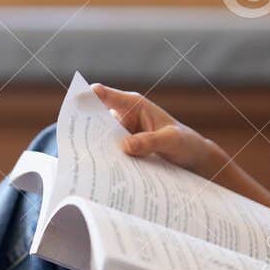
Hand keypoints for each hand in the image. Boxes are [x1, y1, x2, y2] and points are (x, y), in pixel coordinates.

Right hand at [91, 83, 269, 220]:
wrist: (194, 160)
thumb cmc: (186, 143)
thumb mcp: (171, 141)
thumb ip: (149, 142)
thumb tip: (124, 146)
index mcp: (134, 105)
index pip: (105, 95)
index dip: (87, 96)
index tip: (74, 102)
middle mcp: (124, 117)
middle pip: (96, 120)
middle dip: (86, 132)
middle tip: (76, 146)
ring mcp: (122, 135)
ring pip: (101, 141)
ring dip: (95, 151)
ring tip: (85, 165)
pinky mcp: (124, 150)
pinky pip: (110, 155)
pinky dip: (105, 162)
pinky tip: (100, 174)